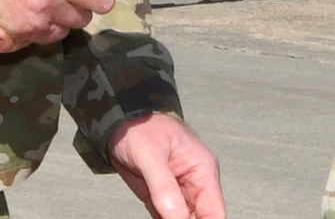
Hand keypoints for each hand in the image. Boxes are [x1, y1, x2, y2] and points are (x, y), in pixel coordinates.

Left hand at [109, 113, 225, 218]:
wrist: (120, 124)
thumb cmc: (140, 129)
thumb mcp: (150, 156)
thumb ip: (164, 187)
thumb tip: (177, 218)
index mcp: (203, 170)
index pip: (214, 212)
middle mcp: (195, 184)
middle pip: (200, 218)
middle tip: (164, 216)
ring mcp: (179, 192)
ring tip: (157, 208)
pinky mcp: (163, 198)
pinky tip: (155, 213)